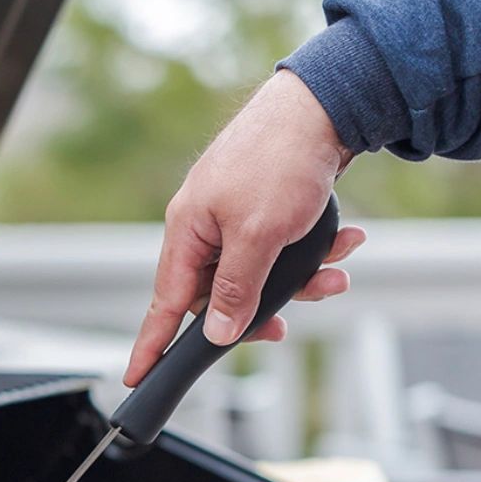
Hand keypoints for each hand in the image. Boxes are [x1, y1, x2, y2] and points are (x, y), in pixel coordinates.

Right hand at [124, 69, 363, 386]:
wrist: (325, 104)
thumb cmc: (281, 159)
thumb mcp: (257, 236)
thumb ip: (235, 290)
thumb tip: (217, 332)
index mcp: (188, 231)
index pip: (165, 303)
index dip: (151, 344)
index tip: (136, 376)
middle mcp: (206, 227)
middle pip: (220, 296)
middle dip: (261, 311)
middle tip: (281, 329)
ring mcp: (235, 218)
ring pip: (259, 276)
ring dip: (299, 281)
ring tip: (333, 275)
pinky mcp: (265, 209)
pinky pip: (281, 251)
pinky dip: (312, 254)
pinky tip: (343, 242)